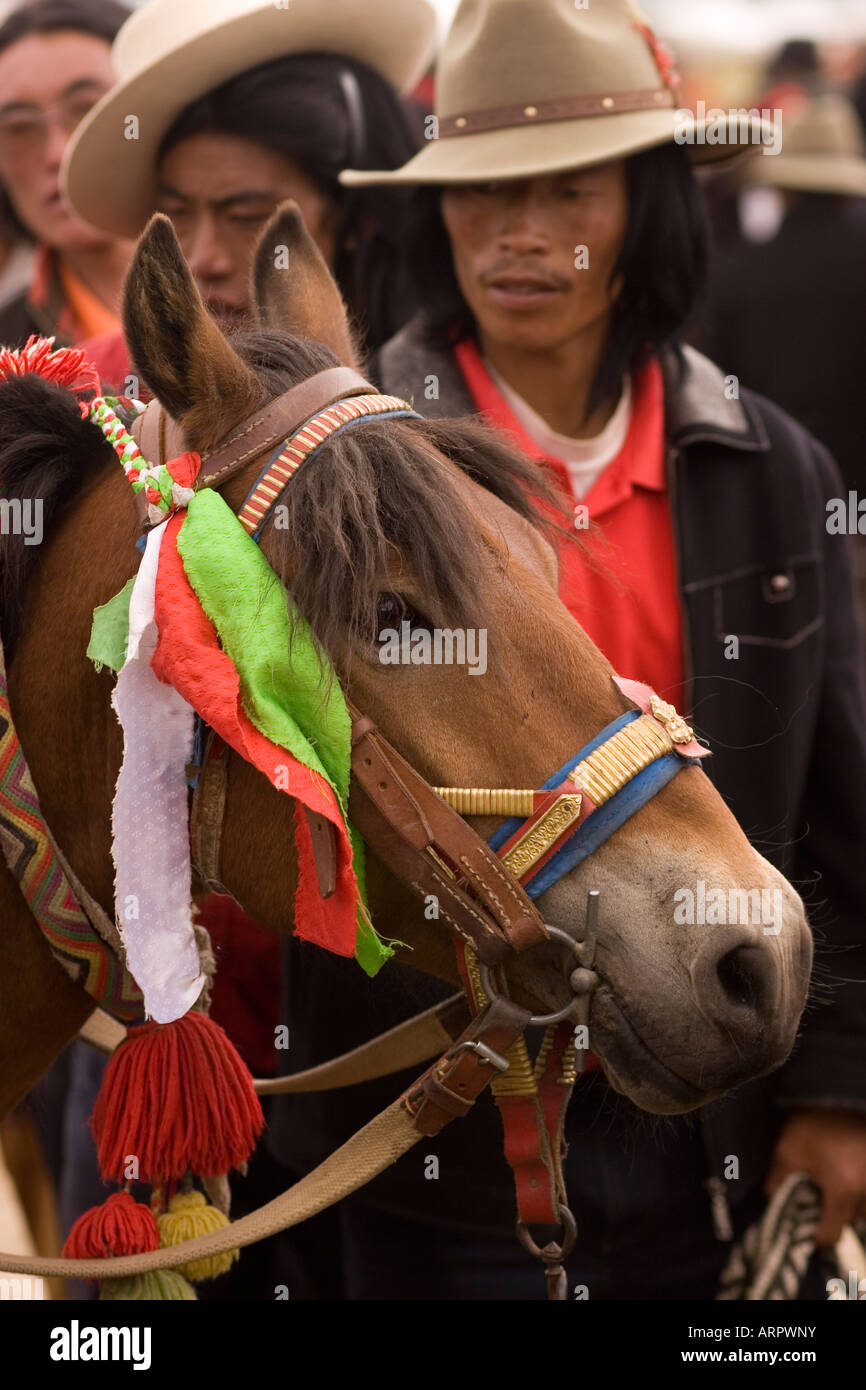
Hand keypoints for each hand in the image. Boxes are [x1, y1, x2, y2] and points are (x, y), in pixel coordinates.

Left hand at [767, 1108, 865, 1246]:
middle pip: (850, 1221)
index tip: (805, 1228)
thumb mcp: (787, 1152)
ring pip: (863, 1209)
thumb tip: (773, 1203)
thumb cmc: (813, 1123)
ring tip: (830, 1180)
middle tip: (815, 1198)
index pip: (831, 1233)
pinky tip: (842, 1171)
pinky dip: (857, 1189)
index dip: (815, 1236)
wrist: (837, 1092)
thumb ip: (778, 1183)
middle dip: (832, 1214)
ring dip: (847, 1202)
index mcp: (843, 1189)